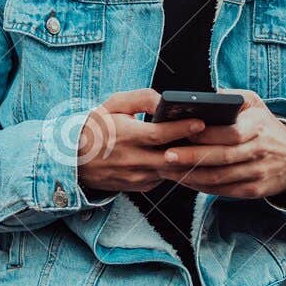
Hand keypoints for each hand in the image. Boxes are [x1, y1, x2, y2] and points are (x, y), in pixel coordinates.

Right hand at [76, 89, 204, 194]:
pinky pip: (164, 178)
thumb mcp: (112, 104)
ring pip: (171, 171)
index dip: (182, 128)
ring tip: (206, 146)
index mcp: (126, 136)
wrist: (72, 159)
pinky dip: (175, 169)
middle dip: (194, 148)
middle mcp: (133, 160)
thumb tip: (164, 100)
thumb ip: (140, 98)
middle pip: (172, 157)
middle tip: (213, 136)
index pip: (160, 135)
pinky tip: (187, 158)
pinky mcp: (139, 187)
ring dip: (188, 160)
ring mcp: (136, 177)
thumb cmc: (96, 127)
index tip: (201, 121)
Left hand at [157, 89, 285, 199]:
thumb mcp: (256, 104)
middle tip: (166, 155)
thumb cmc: (265, 126)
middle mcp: (259, 151)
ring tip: (168, 170)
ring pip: (219, 177)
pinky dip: (202, 187)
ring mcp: (258, 173)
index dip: (205, 135)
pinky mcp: (254, 190)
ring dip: (191, 175)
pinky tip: (185, 180)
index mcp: (258, 127)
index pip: (230, 133)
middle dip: (191, 157)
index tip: (180, 133)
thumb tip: (207, 95)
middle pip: (221, 157)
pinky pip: (224, 190)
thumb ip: (233, 96)